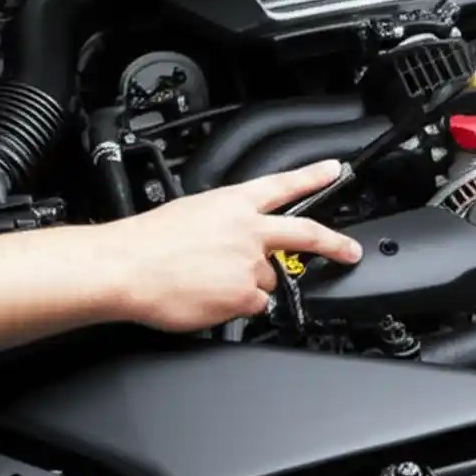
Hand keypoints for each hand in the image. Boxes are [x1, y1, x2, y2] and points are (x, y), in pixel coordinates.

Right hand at [99, 160, 361, 331]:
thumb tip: (237, 238)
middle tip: (349, 251)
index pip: (283, 184)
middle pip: (305, 234)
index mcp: (234, 203)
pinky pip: (250, 305)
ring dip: (246, 284)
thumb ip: (226, 223)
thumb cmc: (148, 242)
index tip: (335, 170)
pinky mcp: (244, 295)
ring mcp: (249, 264)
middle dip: (335, 243)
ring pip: (265, 279)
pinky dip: (233, 305)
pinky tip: (207, 297)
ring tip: (208, 281)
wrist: (125, 268)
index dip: (313, 177)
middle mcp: (249, 230)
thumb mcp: (193, 212)